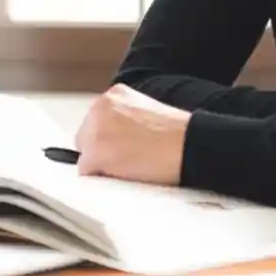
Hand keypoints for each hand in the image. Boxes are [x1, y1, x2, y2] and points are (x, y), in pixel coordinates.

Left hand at [74, 84, 191, 185]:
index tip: (124, 148)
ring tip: (132, 167)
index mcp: (114, 95)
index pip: (96, 122)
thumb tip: (115, 141)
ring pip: (86, 156)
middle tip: (129, 161)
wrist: (189, 143)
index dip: (110, 140)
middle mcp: (100, 107)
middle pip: (86, 138)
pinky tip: (127, 175)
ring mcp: (95, 130)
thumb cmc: (178, 134)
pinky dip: (103, 180)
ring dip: (103, 165)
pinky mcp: (95, 153)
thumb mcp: (147, 113)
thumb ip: (124, 121)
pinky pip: (88, 174)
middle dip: (102, 152)